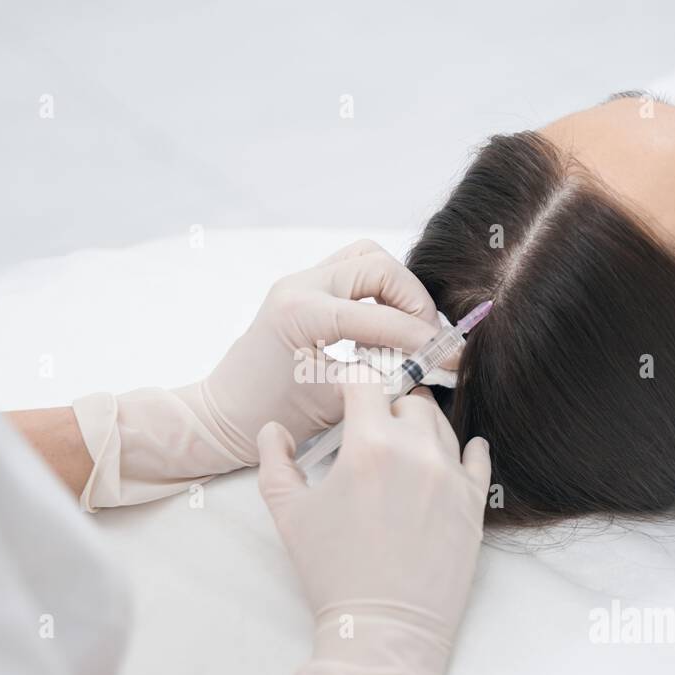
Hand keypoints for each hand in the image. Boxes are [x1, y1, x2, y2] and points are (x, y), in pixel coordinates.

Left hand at [182, 239, 444, 465]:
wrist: (224, 415)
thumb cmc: (268, 415)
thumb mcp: (332, 402)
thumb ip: (381, 378)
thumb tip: (428, 364)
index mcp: (301, 312)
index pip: (379, 316)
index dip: (421, 338)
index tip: (450, 358)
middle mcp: (300, 285)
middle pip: (379, 266)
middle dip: (413, 301)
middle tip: (427, 339)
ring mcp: (302, 282)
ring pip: (368, 259)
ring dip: (397, 290)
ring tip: (408, 330)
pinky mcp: (306, 289)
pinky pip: (355, 272)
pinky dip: (380, 293)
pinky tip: (386, 328)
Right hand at [252, 380, 491, 674]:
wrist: (385, 628)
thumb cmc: (332, 572)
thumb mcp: (288, 513)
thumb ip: (274, 460)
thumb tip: (274, 429)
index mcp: (370, 445)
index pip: (364, 382)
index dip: (349, 382)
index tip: (342, 395)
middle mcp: (417, 450)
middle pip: (407, 399)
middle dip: (386, 406)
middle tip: (369, 428)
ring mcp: (452, 475)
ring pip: (441, 424)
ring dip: (419, 426)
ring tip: (402, 447)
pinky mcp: (475, 503)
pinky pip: (478, 457)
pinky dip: (464, 450)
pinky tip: (451, 456)